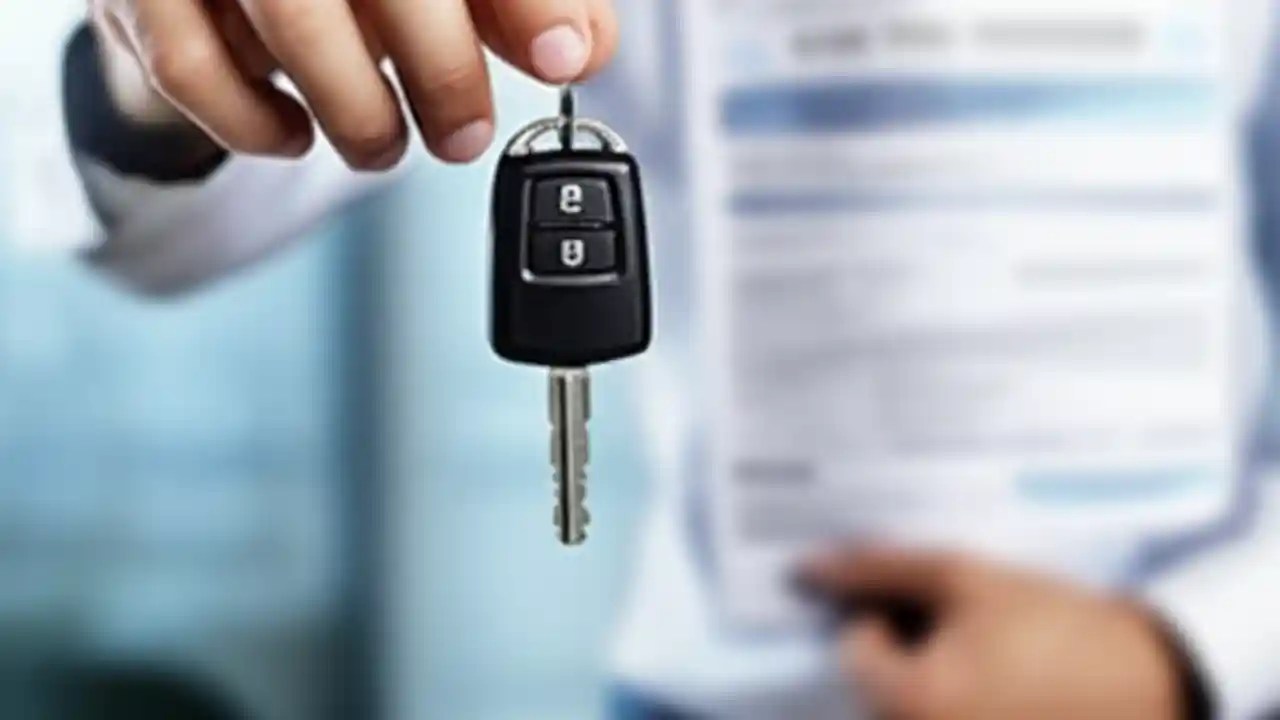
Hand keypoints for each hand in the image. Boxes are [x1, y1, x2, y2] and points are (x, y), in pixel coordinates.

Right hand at [89, 0, 618, 165]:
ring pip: (292, 17)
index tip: (564, 57)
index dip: (526, 0)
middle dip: (441, 69)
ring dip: (354, 107)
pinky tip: (296, 135)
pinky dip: (252, 120)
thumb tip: (579, 48)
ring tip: (385, 144)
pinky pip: (188, 61)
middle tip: (465, 135)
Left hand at [798, 549, 1188, 719]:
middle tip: (967, 631)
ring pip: (906, 706)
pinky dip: (953, 702)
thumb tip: (804, 570)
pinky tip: (1000, 686)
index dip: (890, 616)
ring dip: (929, 676)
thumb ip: (876, 571)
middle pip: (876, 686)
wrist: (1152, 679)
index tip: (944, 608)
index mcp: (908, 701)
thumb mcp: (963, 579)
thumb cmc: (1054, 623)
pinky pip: (937, 717)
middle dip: (906, 650)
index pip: (854, 647)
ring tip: (990, 658)